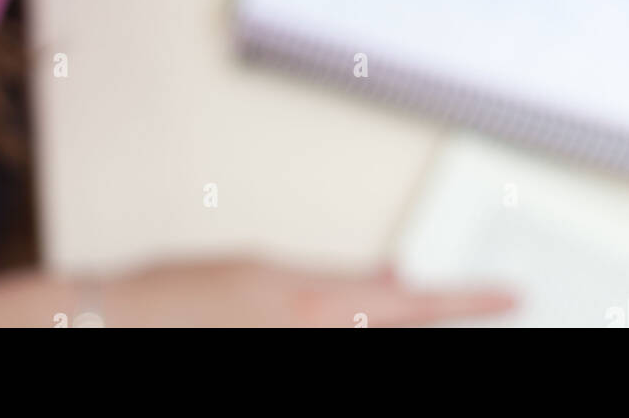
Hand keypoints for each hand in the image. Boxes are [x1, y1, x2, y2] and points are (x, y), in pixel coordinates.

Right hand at [68, 256, 516, 327]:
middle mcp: (312, 333)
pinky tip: (360, 321)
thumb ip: (327, 280)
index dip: (466, 300)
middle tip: (490, 299)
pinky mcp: (275, 357)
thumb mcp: (259, 271)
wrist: (118, 326)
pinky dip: (360, 336)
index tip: (510, 294)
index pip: (408, 300)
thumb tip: (386, 277)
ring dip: (396, 324)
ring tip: (418, 304)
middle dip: (440, 314)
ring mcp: (294, 350)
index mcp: (309, 300)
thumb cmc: (178, 297)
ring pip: (373, 341)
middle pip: (400, 329)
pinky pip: (340, 350)